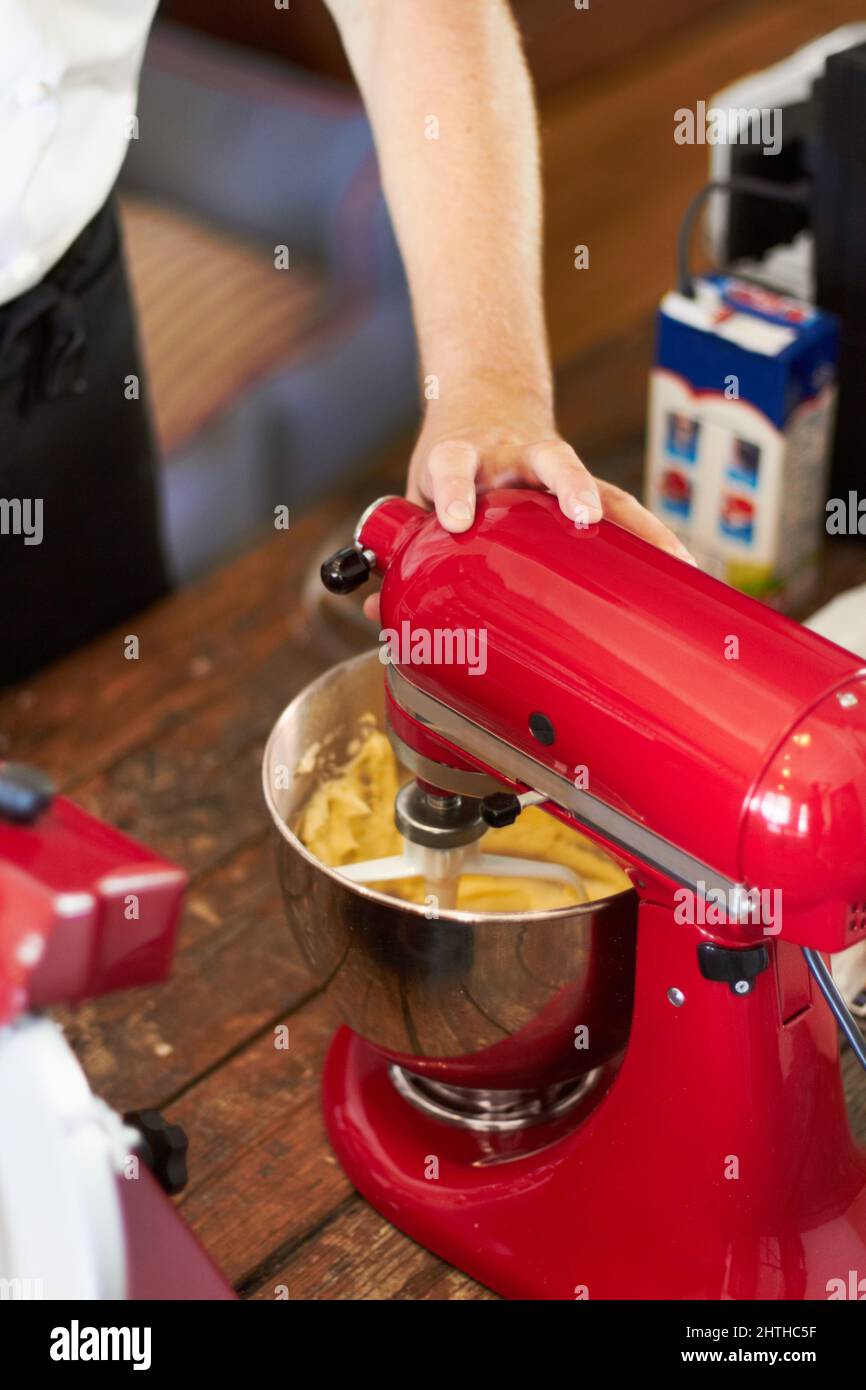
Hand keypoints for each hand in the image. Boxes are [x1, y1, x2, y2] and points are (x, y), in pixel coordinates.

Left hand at [363, 409, 694, 619]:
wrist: (483, 402)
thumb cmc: (450, 465)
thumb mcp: (416, 497)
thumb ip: (402, 549)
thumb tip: (377, 614)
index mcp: (461, 457)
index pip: (453, 467)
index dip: (454, 491)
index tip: (455, 519)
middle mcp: (514, 456)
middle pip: (548, 461)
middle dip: (568, 487)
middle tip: (581, 514)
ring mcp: (556, 468)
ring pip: (601, 486)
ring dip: (635, 522)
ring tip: (670, 557)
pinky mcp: (586, 486)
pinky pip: (622, 511)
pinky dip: (651, 538)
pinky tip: (683, 568)